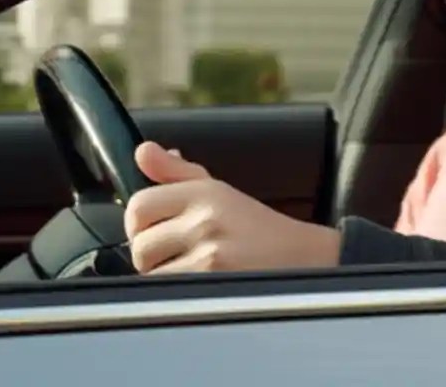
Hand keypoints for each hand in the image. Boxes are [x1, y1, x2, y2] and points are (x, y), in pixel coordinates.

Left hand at [123, 141, 340, 273]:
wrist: (307, 259)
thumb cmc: (262, 229)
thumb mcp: (221, 192)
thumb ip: (177, 173)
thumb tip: (143, 151)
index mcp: (205, 192)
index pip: (139, 205)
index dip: (139, 224)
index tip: (156, 232)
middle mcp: (206, 218)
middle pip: (140, 244)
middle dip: (154, 256)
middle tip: (181, 256)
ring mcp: (210, 252)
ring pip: (151, 273)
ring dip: (167, 278)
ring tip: (195, 271)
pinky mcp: (214, 282)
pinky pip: (170, 292)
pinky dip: (180, 295)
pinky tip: (203, 287)